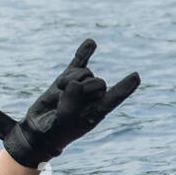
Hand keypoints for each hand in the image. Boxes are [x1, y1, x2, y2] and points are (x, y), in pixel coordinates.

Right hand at [0, 38, 139, 167]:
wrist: (39, 129)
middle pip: (97, 81)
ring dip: (71, 78)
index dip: (124, 88)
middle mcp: (92, 98)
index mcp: (97, 112)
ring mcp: (80, 87)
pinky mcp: (67, 79)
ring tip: (60, 91)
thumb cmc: (55, 131)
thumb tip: (76, 84)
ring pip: (84, 72)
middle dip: (83, 86)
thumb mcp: (64, 122)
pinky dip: (84, 52)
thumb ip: (71, 105)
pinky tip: (90, 43)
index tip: (136, 76)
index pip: (113, 98)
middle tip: (68, 97)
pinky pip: (78, 62)